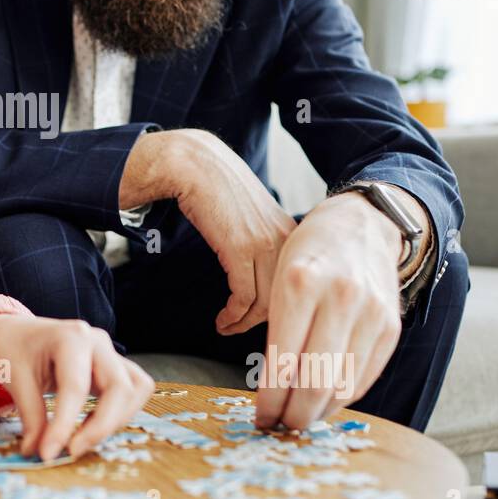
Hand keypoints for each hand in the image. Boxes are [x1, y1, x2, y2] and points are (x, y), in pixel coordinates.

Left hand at [0, 314, 154, 460]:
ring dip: (116, 421)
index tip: (49, 453)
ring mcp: (110, 352)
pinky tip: (90, 425)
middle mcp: (97, 341)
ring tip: (82, 438)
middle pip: (120, 388)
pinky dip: (120, 413)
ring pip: (136, 389)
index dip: (64, 425)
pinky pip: (134, 390)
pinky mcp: (115, 366)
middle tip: (72, 451)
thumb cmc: (14, 349)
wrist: (16, 332)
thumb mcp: (15, 379)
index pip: (75, 387)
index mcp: (70, 337)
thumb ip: (31, 417)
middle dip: (101, 426)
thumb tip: (37, 453)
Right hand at [134, 130, 296, 335]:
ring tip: (227, 328)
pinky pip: (243, 296)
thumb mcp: (254, 221)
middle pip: (288, 300)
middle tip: (242, 332)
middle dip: (266, 325)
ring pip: (265, 303)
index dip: (284, 312)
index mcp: (294, 236)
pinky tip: (222, 319)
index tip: (264, 325)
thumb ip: (266, 248)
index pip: (302, 287)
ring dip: (244, 324)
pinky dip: (232, 315)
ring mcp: (265, 245)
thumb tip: (264, 285)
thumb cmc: (219, 193)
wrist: (196, 166)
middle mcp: (287, 241)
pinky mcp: (241, 249)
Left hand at [255, 192, 402, 430]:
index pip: (282, 362)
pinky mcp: (391, 327)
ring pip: (342, 386)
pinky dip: (342, 397)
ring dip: (318, 412)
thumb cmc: (310, 254)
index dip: (269, 400)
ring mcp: (371, 313)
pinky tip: (324, 401)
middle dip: (293, 415)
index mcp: (300, 283)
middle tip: (278, 426)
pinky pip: (365, 377)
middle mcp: (339, 297)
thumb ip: (278, 330)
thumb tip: (273, 391)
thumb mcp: (279, 278)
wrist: (362, 224)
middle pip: (314, 381)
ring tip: (299, 418)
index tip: (259, 417)